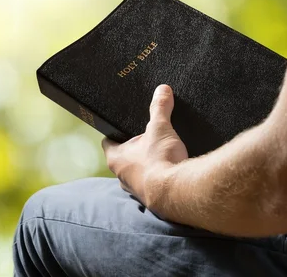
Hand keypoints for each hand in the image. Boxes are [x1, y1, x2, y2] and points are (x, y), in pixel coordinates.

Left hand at [102, 84, 187, 204]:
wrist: (178, 192)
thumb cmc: (160, 160)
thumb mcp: (160, 127)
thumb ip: (160, 108)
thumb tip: (162, 89)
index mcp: (116, 158)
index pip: (108, 142)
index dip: (115, 133)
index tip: (122, 127)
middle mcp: (122, 177)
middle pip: (124, 158)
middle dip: (136, 150)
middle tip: (148, 138)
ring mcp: (137, 190)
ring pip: (138, 174)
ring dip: (148, 166)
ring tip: (162, 154)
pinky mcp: (153, 198)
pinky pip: (153, 185)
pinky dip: (160, 177)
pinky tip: (171, 170)